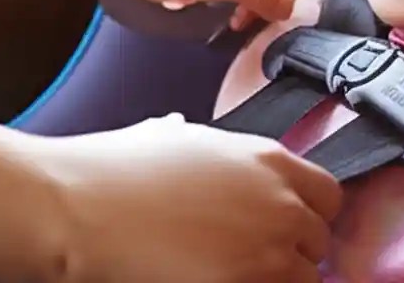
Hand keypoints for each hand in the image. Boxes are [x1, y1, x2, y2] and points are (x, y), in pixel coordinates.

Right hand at [37, 114, 341, 282]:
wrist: (74, 211)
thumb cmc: (109, 172)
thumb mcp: (163, 137)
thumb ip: (196, 145)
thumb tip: (182, 135)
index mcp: (267, 161)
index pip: (329, 196)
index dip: (305, 214)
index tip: (283, 228)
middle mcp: (280, 206)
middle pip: (317, 244)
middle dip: (290, 252)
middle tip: (247, 257)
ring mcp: (267, 256)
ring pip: (301, 281)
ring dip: (273, 279)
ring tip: (229, 271)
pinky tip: (213, 279)